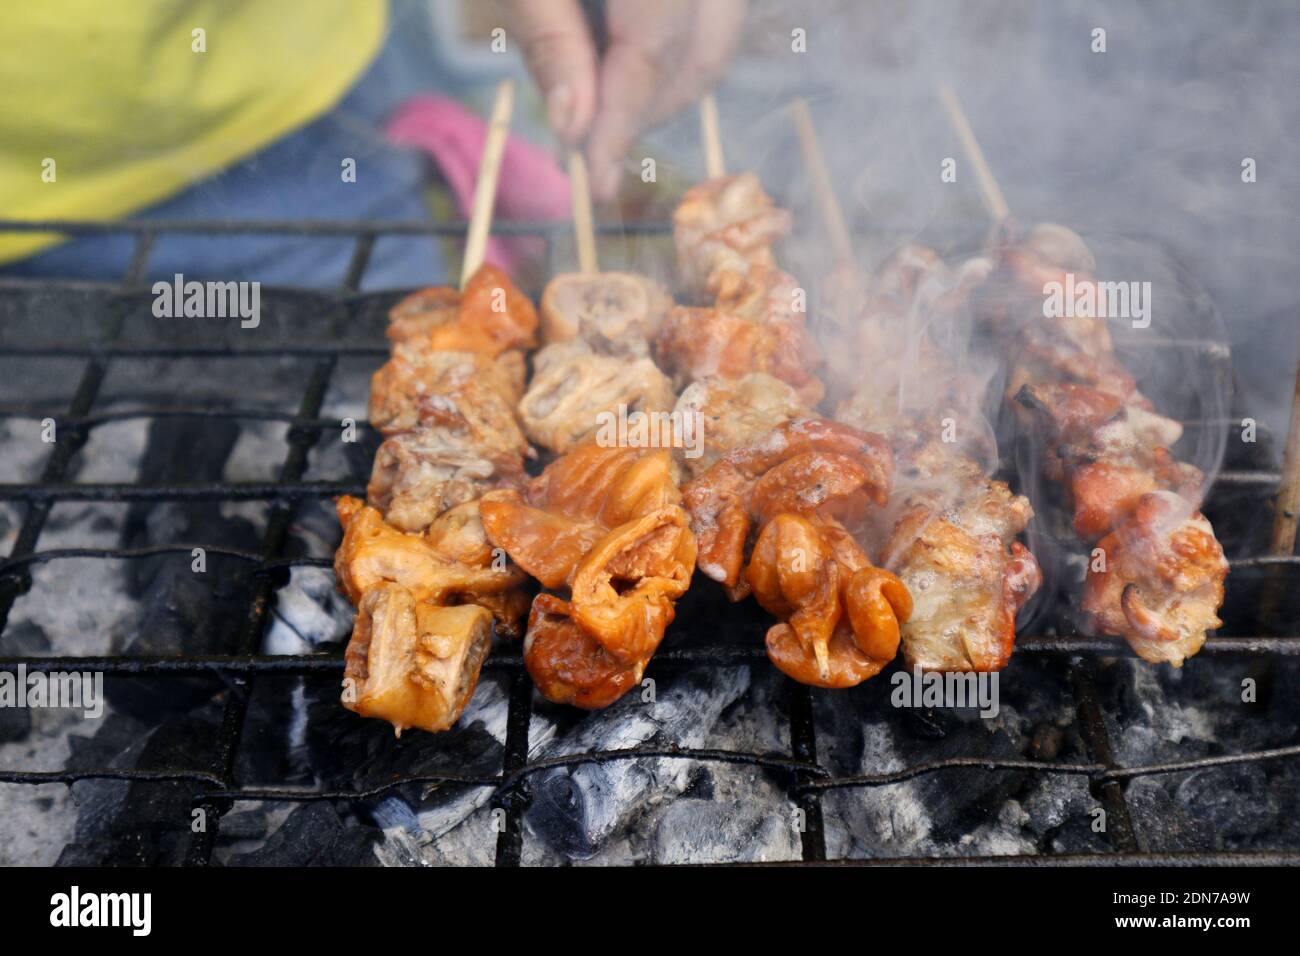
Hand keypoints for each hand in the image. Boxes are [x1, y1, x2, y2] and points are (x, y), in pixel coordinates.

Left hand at [510, 0, 746, 199]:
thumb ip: (552, 45)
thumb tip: (573, 130)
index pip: (652, 57)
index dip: (621, 125)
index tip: (597, 182)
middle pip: (704, 58)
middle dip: (649, 112)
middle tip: (595, 148)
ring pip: (717, 46)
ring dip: (664, 88)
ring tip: (600, 106)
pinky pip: (712, 24)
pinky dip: (673, 55)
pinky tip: (617, 64)